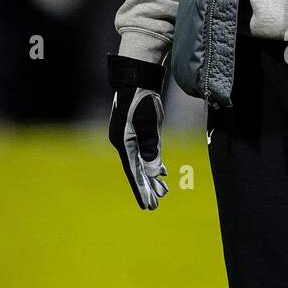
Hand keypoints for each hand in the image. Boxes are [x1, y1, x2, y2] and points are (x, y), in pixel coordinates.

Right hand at [108, 54, 168, 209]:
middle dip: (147, 189)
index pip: (133, 173)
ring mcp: (130, 138)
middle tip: (155, 206)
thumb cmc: (144, 101)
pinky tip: (162, 173)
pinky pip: (144, 153)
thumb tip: (153, 174)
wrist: (138, 80)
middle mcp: (124, 144)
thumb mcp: (150, 127)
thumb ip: (151, 151)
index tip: (148, 205)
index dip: (142, 190)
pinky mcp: (137, 133)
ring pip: (141, 163)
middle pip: (137, 171)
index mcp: (124, 144)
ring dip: (151, 178)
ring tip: (162, 193)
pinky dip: (153, 164)